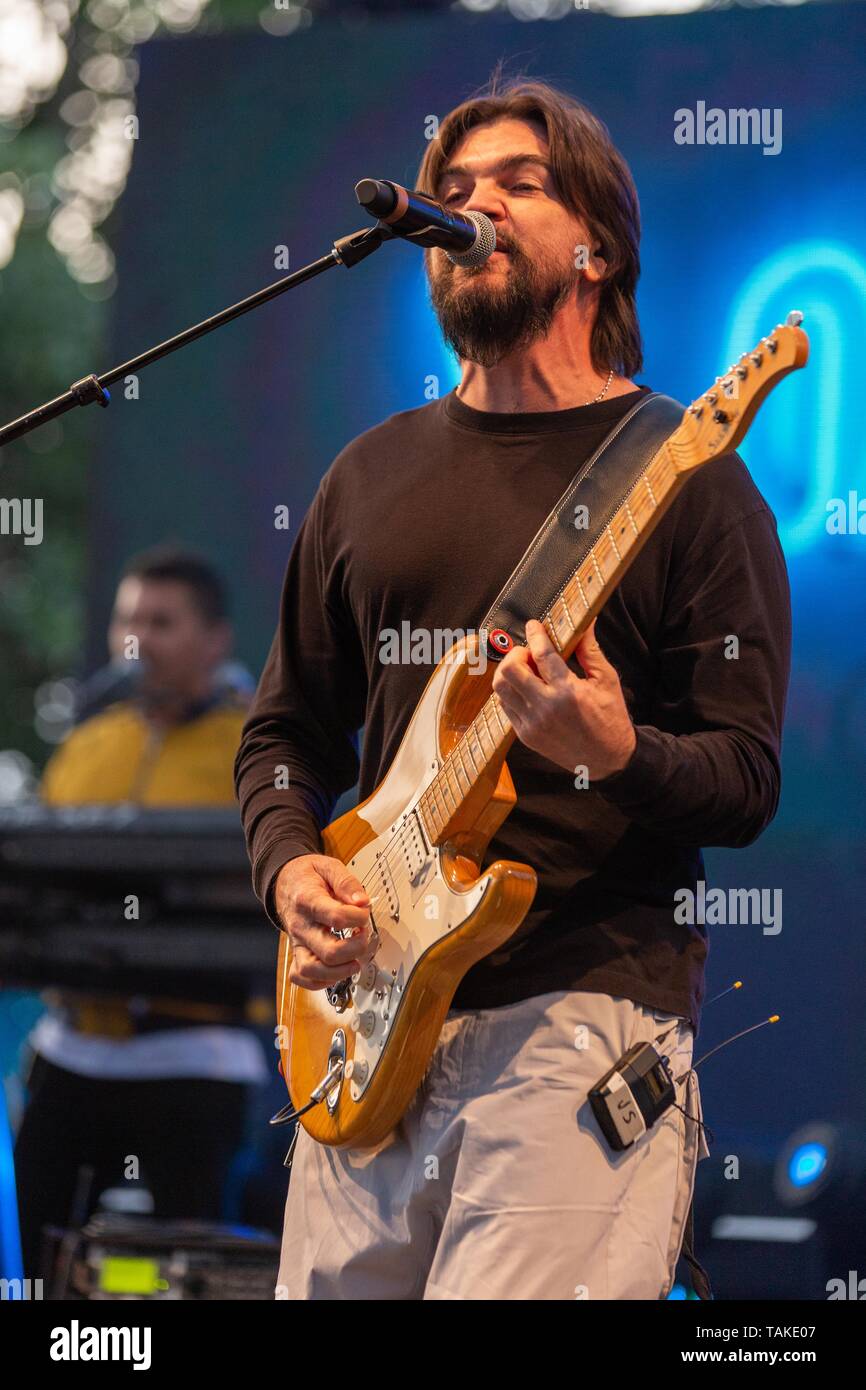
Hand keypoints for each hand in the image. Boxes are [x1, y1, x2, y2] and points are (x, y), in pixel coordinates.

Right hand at [273, 854, 377, 990]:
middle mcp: (300, 926)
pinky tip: (337, 970)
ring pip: (313, 971)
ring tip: (355, 959)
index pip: (337, 917)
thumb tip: (363, 902)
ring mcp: (297, 942)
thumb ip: (347, 883)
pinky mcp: (297, 953)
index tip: (364, 912)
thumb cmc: (308, 876)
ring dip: (341, 971)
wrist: (284, 882)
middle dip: (356, 948)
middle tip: (363, 936)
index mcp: (307, 900)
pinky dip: (321, 981)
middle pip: (329, 952)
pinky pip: (302, 978)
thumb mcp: (328, 866)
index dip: (359, 917)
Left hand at [491, 618, 636, 781]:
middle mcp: (546, 708)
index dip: (535, 634)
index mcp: (569, 692)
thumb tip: (585, 623)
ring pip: (501, 688)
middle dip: (516, 653)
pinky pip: (505, 706)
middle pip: (510, 669)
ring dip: (510, 672)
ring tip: (526, 671)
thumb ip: (590, 651)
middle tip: (529, 653)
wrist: (608, 759)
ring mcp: (533, 724)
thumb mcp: (607, 681)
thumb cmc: (610, 719)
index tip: (534, 625)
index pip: (541, 654)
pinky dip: (511, 692)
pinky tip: (526, 689)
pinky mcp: (526, 736)